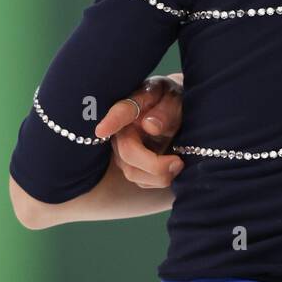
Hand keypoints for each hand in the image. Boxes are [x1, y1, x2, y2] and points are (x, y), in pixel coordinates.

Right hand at [94, 73, 184, 188]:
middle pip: (128, 152)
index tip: (102, 130)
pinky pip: (140, 181)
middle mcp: (121, 129)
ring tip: (179, 163)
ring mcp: (122, 150)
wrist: (170, 111)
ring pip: (132, 172)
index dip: (111, 121)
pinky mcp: (129, 165)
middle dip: (154, 165)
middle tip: (179, 162)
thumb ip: (165, 111)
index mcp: (133, 106)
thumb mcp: (174, 101)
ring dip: (159, 175)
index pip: (121, 112)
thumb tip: (150, 126)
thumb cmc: (170, 102)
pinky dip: (158, 180)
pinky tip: (171, 169)